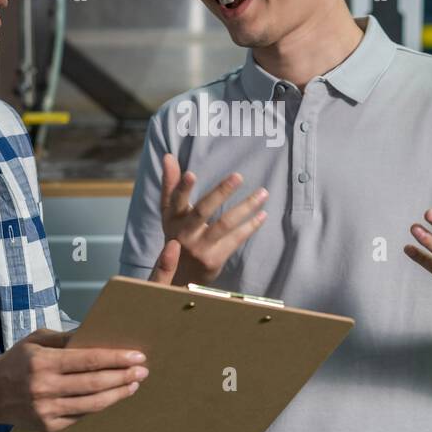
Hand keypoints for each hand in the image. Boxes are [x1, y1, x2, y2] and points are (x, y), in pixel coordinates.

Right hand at [0, 329, 148, 431]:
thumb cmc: (16, 361)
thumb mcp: (36, 341)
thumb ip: (66, 340)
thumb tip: (96, 337)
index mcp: (43, 362)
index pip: (88, 360)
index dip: (115, 358)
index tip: (137, 356)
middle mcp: (45, 388)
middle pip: (94, 384)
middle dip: (123, 377)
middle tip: (142, 371)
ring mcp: (46, 410)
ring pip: (92, 404)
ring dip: (117, 394)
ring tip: (133, 385)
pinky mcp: (48, 427)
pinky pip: (81, 416)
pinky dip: (99, 406)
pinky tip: (112, 398)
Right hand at [151, 152, 266, 285]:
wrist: (181, 276)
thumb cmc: (178, 235)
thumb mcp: (170, 213)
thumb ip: (170, 184)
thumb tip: (167, 155)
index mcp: (172, 218)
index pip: (176, 200)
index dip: (182, 187)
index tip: (191, 173)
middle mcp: (184, 233)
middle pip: (203, 211)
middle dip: (220, 192)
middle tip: (238, 176)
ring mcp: (199, 248)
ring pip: (224, 224)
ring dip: (245, 207)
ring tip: (263, 193)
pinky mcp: (214, 259)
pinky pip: (235, 239)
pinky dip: (250, 226)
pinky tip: (262, 214)